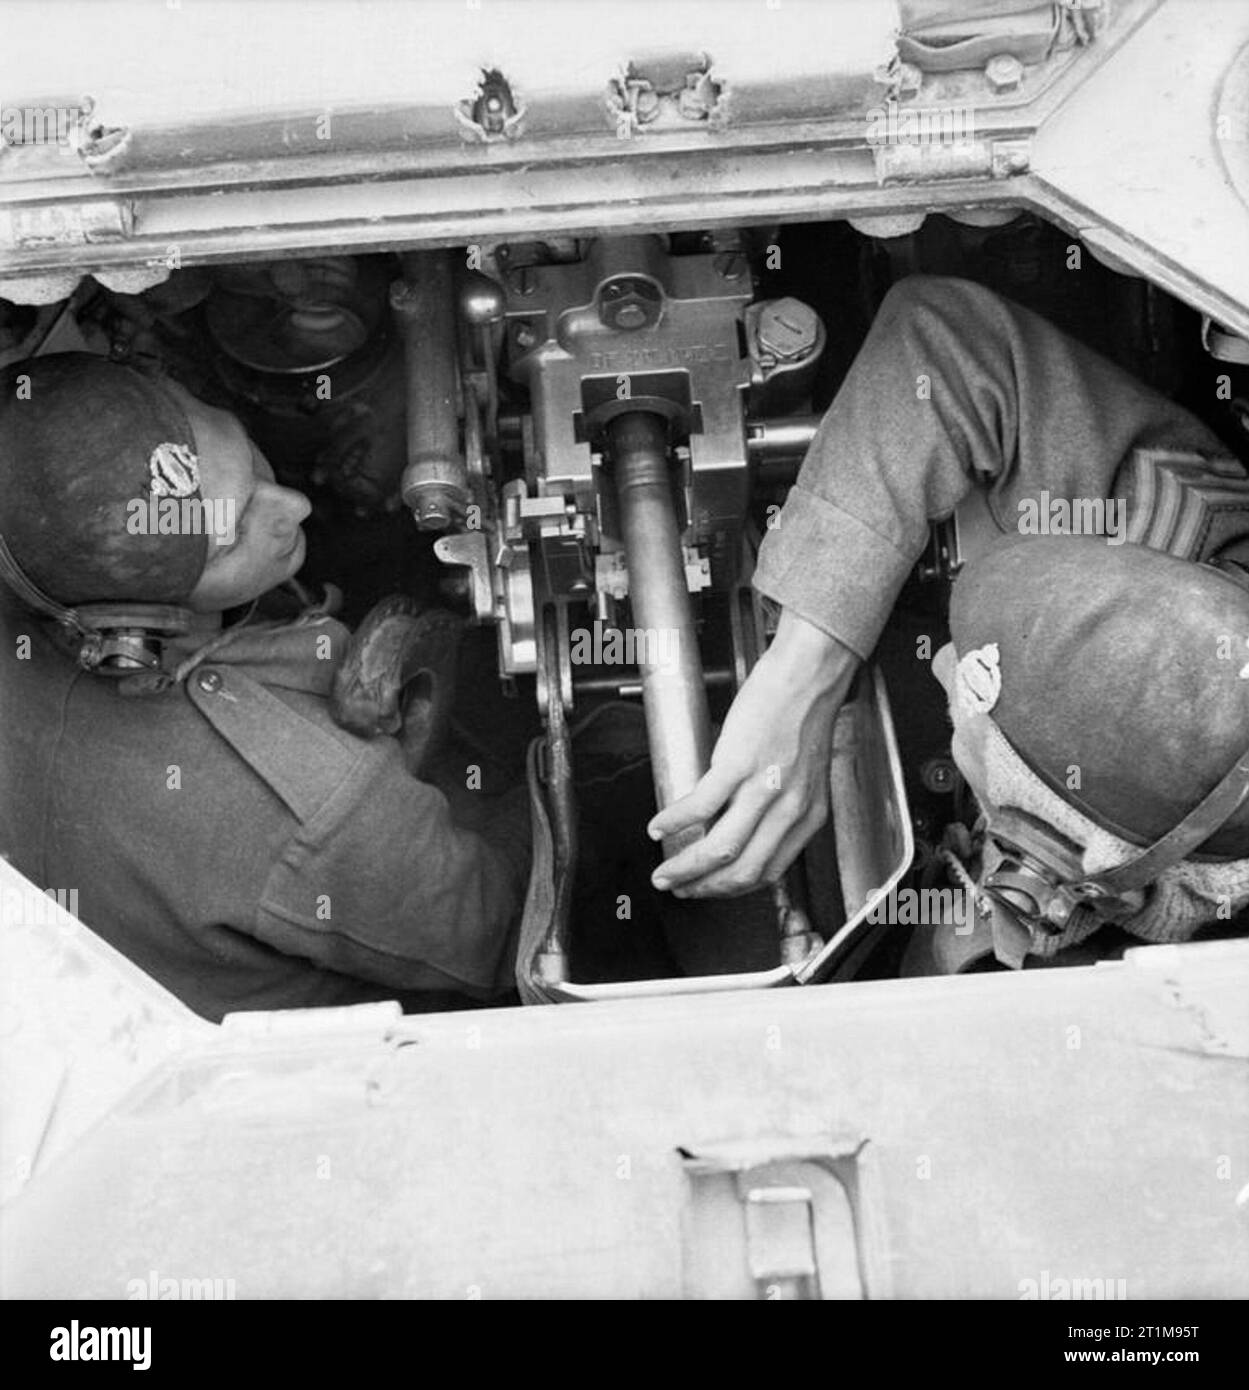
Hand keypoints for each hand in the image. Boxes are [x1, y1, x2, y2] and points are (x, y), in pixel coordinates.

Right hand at [647, 610, 857, 896]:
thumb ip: (783, 806)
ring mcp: (764, 788)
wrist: (809, 675)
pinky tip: (659, 827)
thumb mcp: (805, 775)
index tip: (709, 887)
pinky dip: (675, 822)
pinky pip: (701, 805)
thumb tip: (746, 825)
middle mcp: (789, 810)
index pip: (768, 871)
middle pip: (742, 870)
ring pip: (720, 848)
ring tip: (663, 872)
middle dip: (704, 889)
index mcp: (807, 817)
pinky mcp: (739, 763)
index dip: (732, 889)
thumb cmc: (805, 716)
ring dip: (685, 867)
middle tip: (678, 887)